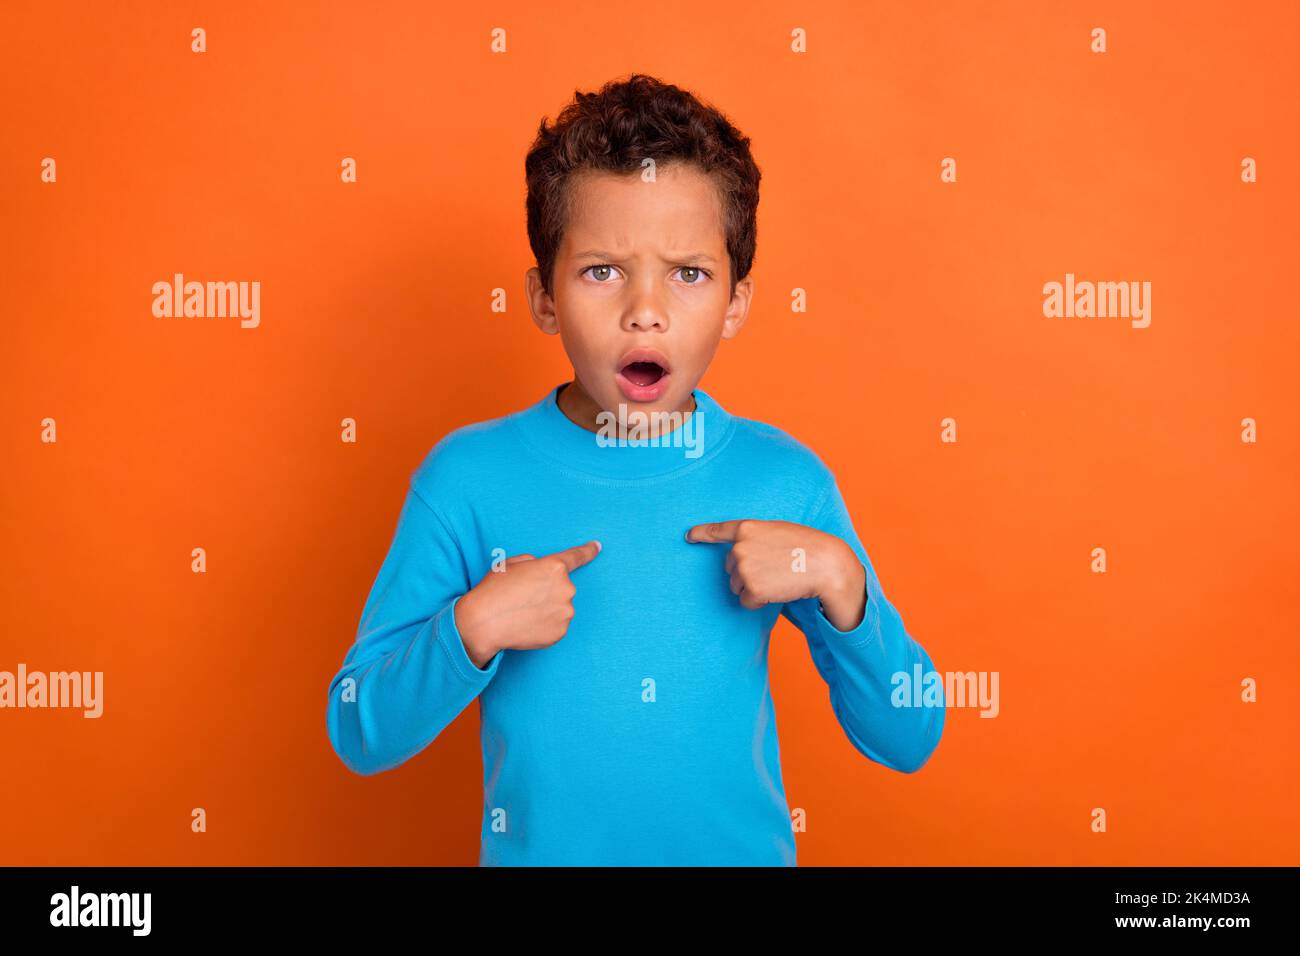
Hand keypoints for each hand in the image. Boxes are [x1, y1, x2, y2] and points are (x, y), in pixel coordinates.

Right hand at [454, 540, 600, 667]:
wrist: (484, 623)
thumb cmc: (494, 590)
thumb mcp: (510, 564)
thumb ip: (533, 563)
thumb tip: (541, 572)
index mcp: (554, 567)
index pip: (577, 556)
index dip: (588, 551)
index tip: (597, 547)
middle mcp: (566, 588)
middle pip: (562, 587)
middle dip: (547, 590)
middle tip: (523, 597)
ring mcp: (565, 612)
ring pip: (560, 607)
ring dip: (546, 609)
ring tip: (522, 613)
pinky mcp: (561, 632)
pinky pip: (556, 625)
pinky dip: (544, 625)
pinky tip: (526, 625)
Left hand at [685, 519, 866, 630]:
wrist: (824, 564)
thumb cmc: (806, 546)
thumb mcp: (778, 531)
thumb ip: (756, 538)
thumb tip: (740, 555)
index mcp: (747, 528)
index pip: (718, 530)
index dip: (702, 533)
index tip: (689, 536)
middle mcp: (739, 547)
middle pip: (730, 568)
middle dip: (747, 572)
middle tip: (774, 568)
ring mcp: (743, 568)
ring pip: (737, 586)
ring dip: (754, 587)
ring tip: (778, 577)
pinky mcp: (750, 588)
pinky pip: (746, 601)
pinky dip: (759, 601)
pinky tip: (777, 590)